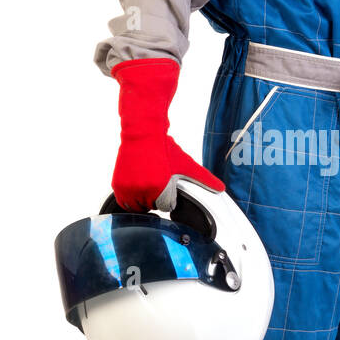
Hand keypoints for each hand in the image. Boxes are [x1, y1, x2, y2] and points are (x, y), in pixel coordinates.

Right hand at [111, 58, 224, 210]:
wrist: (142, 132)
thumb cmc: (166, 149)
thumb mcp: (186, 164)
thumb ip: (204, 179)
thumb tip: (222, 189)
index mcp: (161, 188)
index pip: (165, 207)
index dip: (168, 196)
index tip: (165, 181)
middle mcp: (143, 190)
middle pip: (150, 207)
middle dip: (153, 197)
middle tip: (154, 178)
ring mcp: (128, 188)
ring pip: (136, 207)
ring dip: (141, 199)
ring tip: (146, 181)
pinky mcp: (117, 185)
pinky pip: (123, 201)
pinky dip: (129, 196)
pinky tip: (136, 183)